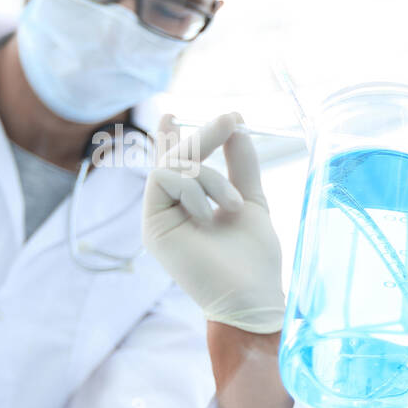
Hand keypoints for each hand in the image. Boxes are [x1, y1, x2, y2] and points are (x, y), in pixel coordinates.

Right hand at [143, 113, 285, 332]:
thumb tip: (239, 129)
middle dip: (205, 134)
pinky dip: (195, 189)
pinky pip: (165, 179)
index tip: (171, 112)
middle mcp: (171, 208)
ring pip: (172, 164)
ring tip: (234, 206)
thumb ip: (242, 167)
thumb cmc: (254, 258)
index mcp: (191, 203)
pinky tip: (211, 214)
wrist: (253, 295)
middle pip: (175, 156)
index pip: (175, 162)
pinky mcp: (153, 226)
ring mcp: (160, 216)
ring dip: (211, 176)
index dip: (171, 135)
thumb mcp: (251, 202)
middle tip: (232, 120)